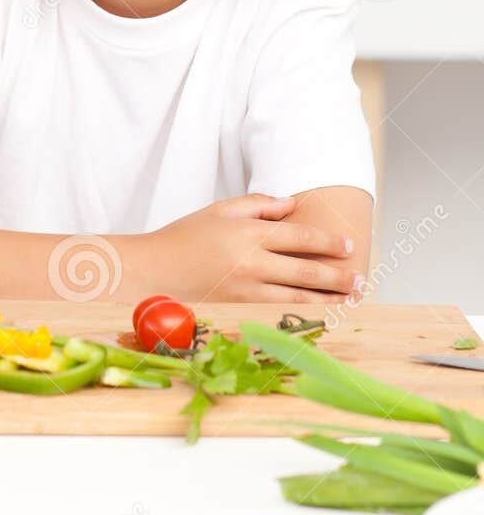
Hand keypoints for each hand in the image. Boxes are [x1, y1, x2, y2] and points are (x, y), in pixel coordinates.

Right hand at [137, 193, 362, 303]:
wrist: (154, 270)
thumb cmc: (185, 235)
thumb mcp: (220, 209)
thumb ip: (258, 204)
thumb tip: (291, 204)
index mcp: (248, 232)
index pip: (299, 235)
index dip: (328, 240)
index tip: (348, 244)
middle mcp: (251, 262)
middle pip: (306, 269)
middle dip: (337, 275)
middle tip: (360, 278)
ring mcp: (246, 289)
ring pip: (297, 294)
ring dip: (327, 297)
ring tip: (349, 298)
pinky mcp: (241, 307)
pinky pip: (279, 308)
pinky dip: (303, 309)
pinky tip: (319, 310)